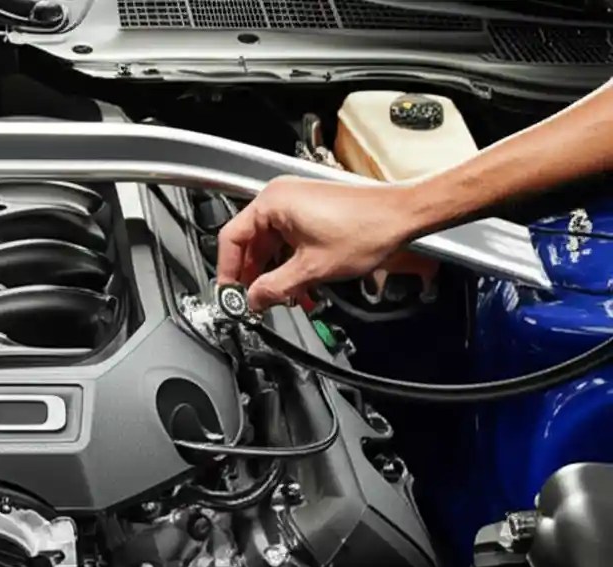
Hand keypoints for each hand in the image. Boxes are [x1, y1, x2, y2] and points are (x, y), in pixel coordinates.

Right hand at [216, 177, 416, 311]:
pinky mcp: (311, 213)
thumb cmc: (367, 229)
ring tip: (281, 299)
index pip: (231, 239)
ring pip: (270, 246)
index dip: (228, 271)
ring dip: (274, 275)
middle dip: (253, 277)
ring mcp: (296, 204)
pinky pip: (288, 242)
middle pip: (250, 243)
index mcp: (273, 203)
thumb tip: (252, 301)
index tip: (230, 294)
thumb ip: (274, 288)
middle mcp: (281, 199)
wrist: (404, 217)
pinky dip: (289, 265)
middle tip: (254, 302)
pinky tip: (298, 287)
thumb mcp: (312, 269)